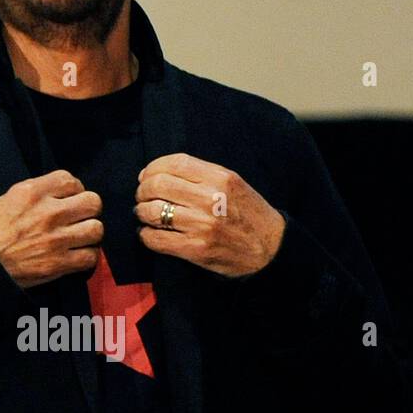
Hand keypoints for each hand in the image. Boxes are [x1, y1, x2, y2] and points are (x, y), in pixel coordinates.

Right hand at [0, 169, 102, 287]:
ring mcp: (56, 239)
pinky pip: (90, 257)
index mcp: (32, 192)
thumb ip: (36, 194)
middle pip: (93, 202)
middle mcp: (48, 212)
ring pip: (96, 229)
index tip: (69, 199)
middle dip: (88, 210)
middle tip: (78, 218)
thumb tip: (58, 196)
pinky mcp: (58, 264)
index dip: (74, 190)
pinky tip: (77, 256)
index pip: (70, 180)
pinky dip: (87, 257)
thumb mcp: (8, 199)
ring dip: (90, 234)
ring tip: (80, 238)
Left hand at [134, 153, 285, 276]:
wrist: (271, 249)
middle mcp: (210, 199)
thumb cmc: (249, 214)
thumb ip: (202, 175)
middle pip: (158, 185)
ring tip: (146, 215)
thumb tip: (158, 173)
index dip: (153, 168)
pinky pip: (155, 239)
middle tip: (142, 197)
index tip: (147, 175)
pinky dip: (146, 235)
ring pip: (152, 212)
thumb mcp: (233, 184)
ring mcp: (202, 225)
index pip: (175, 163)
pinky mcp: (195, 249)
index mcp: (221, 178)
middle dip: (143, 190)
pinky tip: (150, 233)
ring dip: (142, 213)